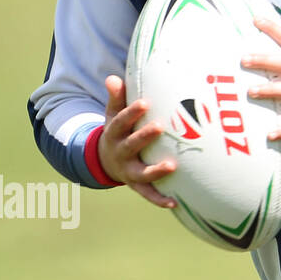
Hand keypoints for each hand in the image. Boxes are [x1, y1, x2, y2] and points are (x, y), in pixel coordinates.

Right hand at [97, 75, 174, 208]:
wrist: (105, 160)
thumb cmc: (119, 131)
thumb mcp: (113, 114)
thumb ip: (117, 97)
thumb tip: (113, 78)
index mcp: (114, 133)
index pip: (121, 121)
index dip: (131, 112)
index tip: (145, 102)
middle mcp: (120, 152)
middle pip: (131, 145)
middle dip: (144, 136)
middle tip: (160, 126)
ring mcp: (128, 171)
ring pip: (141, 173)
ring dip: (155, 171)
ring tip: (172, 166)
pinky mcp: (137, 185)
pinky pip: (148, 194)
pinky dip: (159, 199)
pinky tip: (175, 202)